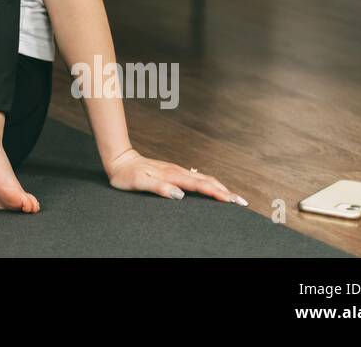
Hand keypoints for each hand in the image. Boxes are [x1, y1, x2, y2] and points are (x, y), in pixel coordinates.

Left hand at [104, 147, 247, 205]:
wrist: (119, 159)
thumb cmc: (126, 175)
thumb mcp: (139, 183)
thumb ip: (159, 188)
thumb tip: (180, 195)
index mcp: (172, 175)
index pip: (200, 186)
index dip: (217, 193)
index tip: (232, 200)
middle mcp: (177, 171)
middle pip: (206, 181)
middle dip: (225, 191)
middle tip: (242, 201)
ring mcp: (176, 170)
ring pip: (202, 177)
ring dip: (219, 186)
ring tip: (232, 196)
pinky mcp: (172, 170)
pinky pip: (195, 177)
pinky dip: (208, 182)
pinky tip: (212, 186)